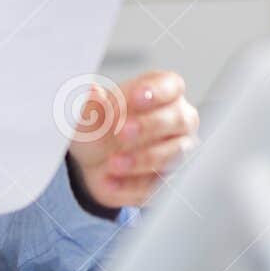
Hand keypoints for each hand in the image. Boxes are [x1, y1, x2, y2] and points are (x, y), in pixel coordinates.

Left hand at [67, 70, 199, 210]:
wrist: (92, 164)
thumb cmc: (100, 130)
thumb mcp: (89, 118)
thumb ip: (94, 106)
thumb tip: (94, 91)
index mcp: (161, 93)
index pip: (171, 85)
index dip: (156, 91)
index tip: (136, 97)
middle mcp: (178, 120)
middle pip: (178, 119)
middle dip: (149, 126)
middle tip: (122, 132)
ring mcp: (180, 150)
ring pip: (175, 154)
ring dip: (143, 159)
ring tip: (113, 163)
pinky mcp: (172, 180)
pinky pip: (160, 184)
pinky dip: (133, 185)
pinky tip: (110, 182)